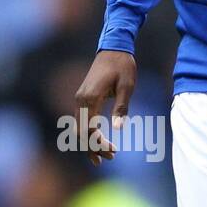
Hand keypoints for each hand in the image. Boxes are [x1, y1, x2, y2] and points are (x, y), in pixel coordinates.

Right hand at [74, 50, 136, 165]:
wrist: (113, 48)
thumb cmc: (123, 66)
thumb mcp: (127, 87)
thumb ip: (121, 108)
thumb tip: (118, 129)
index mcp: (91, 98)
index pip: (89, 129)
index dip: (98, 144)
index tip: (113, 151)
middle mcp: (81, 99)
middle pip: (81, 132)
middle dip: (94, 148)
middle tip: (111, 157)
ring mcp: (80, 99)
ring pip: (79, 128)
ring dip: (90, 143)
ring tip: (104, 156)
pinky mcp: (82, 98)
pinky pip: (81, 121)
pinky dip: (88, 133)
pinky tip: (98, 142)